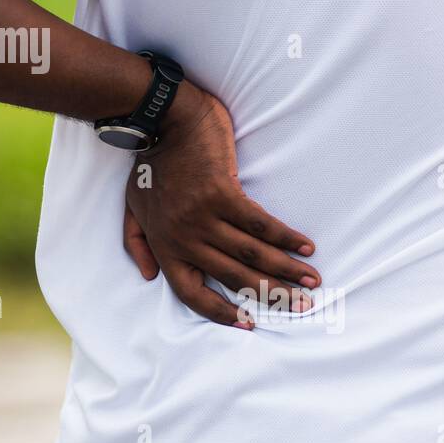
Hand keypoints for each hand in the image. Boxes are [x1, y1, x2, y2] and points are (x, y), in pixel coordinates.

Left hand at [123, 84, 318, 326]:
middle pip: (233, 277)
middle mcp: (184, 238)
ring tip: (311, 281)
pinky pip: (260, 224)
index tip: (248, 322)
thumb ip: (136, 243)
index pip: (192, 293)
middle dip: (270, 295)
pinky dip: (286, 236)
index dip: (220, 312)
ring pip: (251, 253)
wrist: (159, 120)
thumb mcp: (131, 207)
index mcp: (164, 245)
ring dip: (286, 270)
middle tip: (299, 306)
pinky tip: (305, 245)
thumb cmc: (147, 163)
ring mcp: (203, 217)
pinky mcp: (222, 193)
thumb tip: (150, 275)